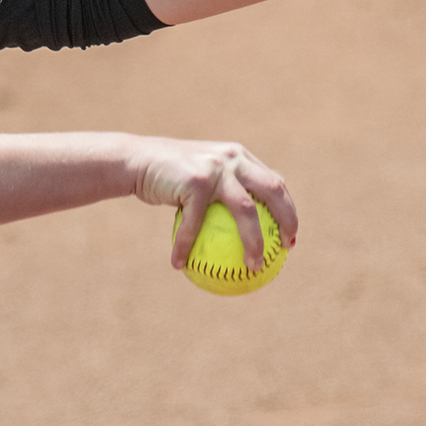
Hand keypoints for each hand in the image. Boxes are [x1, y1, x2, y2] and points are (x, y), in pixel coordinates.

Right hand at [127, 138, 297, 270]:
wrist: (135, 160)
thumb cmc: (165, 178)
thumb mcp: (197, 179)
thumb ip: (219, 195)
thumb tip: (236, 234)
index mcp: (239, 157)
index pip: (274, 183)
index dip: (288, 209)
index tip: (289, 237)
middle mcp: (233, 158)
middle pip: (274, 190)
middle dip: (288, 220)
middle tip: (286, 249)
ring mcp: (216, 169)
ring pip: (247, 211)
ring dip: (254, 243)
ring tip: (254, 268)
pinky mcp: (196, 182)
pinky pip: (196, 225)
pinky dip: (185, 246)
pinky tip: (178, 264)